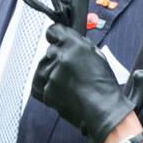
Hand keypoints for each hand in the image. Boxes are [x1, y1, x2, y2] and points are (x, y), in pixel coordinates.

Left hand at [32, 23, 142, 142]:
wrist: (102, 111)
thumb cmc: (104, 87)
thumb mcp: (98, 57)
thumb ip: (81, 46)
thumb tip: (69, 40)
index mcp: (75, 46)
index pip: (54, 31)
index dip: (56, 36)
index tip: (56, 40)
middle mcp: (60, 58)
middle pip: (50, 51)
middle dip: (57, 58)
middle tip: (69, 69)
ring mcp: (51, 75)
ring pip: (42, 67)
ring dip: (50, 72)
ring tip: (66, 82)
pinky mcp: (45, 91)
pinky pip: (37, 84)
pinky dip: (45, 86)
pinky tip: (58, 89)